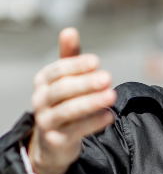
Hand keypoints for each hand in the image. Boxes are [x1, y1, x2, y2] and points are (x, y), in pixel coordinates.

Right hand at [27, 28, 116, 173]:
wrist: (52, 143)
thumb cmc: (62, 104)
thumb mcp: (65, 81)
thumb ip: (69, 58)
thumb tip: (70, 30)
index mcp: (43, 82)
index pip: (58, 71)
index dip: (76, 65)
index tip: (97, 61)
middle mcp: (40, 100)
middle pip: (62, 90)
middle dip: (85, 83)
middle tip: (108, 77)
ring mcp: (46, 121)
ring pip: (68, 110)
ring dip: (91, 102)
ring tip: (112, 95)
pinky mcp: (56, 140)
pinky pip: (75, 131)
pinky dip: (93, 123)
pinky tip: (110, 116)